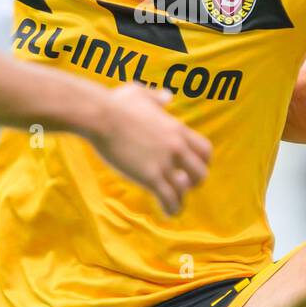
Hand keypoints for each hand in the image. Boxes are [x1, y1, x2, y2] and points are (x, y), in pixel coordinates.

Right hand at [90, 85, 211, 214]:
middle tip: (182, 186)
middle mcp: (177, 146)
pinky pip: (169, 199)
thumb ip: (157, 97)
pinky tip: (167, 213)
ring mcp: (164, 162)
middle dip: (194, 182)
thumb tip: (168, 96)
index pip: (205, 150)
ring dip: (180, 198)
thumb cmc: (115, 104)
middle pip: (201, 172)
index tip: (191, 168)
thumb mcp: (141, 93)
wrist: (100, 116)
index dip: (201, 162)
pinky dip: (171, 209)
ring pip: (185, 190)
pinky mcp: (150, 176)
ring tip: (173, 204)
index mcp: (177, 129)